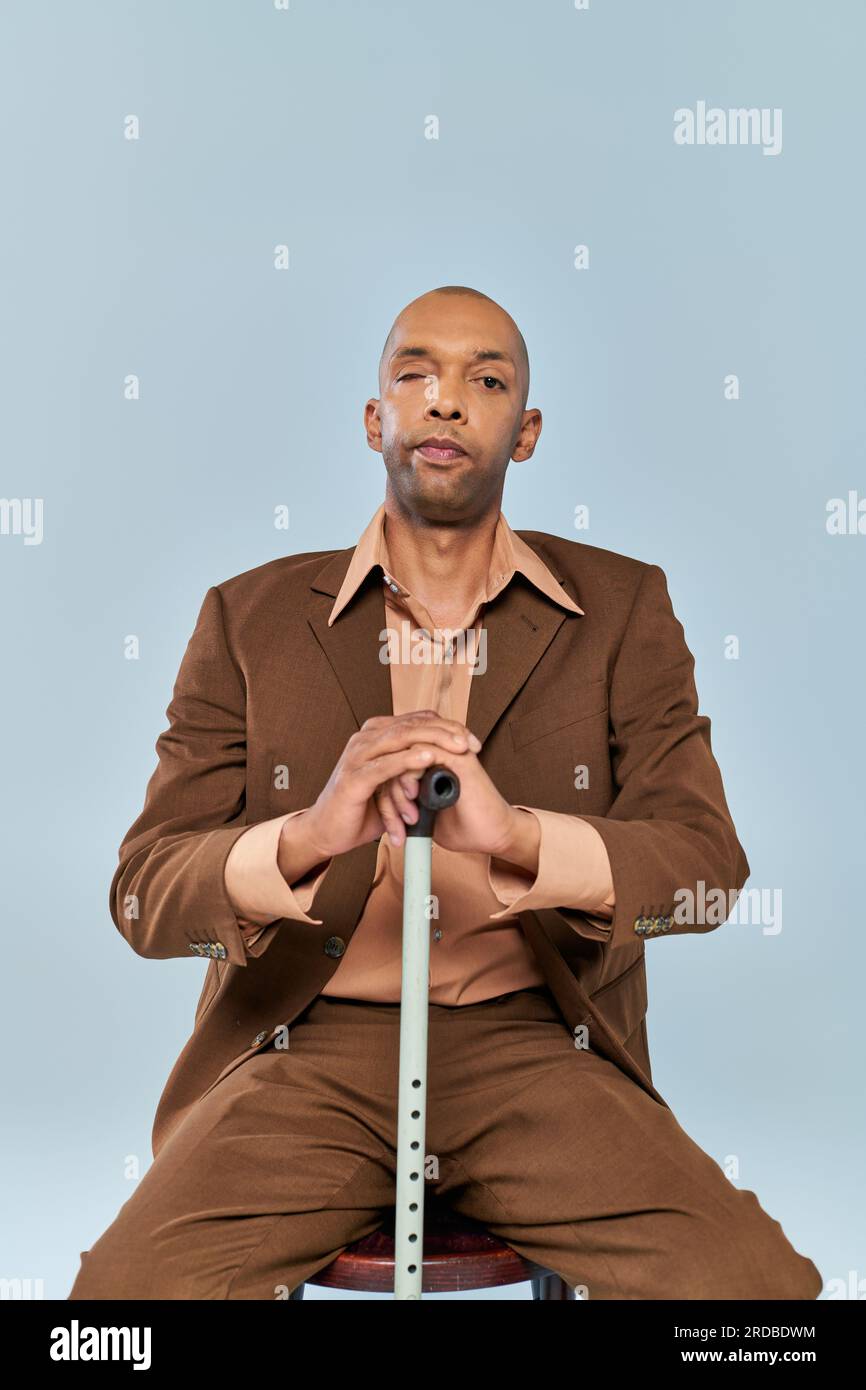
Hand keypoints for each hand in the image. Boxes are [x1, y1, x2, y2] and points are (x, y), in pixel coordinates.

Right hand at [302, 710, 482, 858]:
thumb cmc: (360, 807)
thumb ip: (412, 767)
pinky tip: (428, 758)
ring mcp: (357, 755)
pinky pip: (385, 765)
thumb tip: (447, 762)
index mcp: (376, 734)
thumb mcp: (392, 782)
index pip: (419, 720)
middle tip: (471, 743)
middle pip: (413, 724)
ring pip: (401, 738)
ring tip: (458, 748)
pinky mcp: (353, 777)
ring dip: (434, 741)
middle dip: (447, 731)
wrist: (327, 831)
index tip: (474, 742)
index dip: (450, 727)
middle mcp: (365, 738)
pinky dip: (408, 760)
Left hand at [376, 732, 523, 859]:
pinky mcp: (459, 757)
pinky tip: (412, 794)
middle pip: (398, 752)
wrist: (493, 836)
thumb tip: (382, 809)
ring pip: (408, 750)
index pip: (395, 759)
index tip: (386, 814)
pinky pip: (425, 750)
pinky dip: (411, 771)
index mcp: (431, 764)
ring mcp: (450, 752)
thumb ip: (406, 804)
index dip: (383, 785)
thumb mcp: (426, 817)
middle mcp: (440, 753)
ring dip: (398, 780)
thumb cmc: (465, 828)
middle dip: (387, 784)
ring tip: (405, 809)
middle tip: (392, 813)